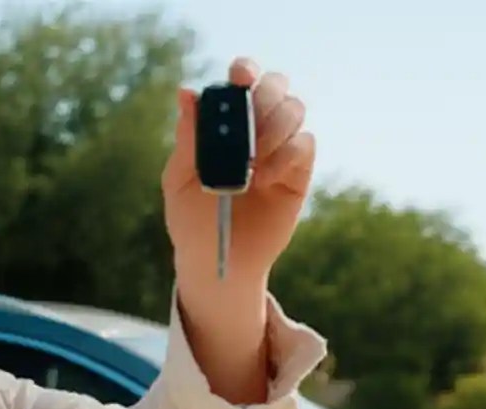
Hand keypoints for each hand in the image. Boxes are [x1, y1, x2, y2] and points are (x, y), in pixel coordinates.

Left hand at [161, 57, 315, 284]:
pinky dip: (286, 155)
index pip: (241, 82)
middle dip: (265, 95)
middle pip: (276, 86)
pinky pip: (305, 144)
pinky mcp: (298, 173)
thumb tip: (186, 92)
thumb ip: (188, 139)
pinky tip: (263, 180)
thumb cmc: (192, 221)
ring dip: (274, 127)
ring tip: (252, 161)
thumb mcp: (180, 180)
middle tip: (250, 121)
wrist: (217, 263)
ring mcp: (279, 149)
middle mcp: (255, 130)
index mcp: (222, 124)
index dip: (245, 70)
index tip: (240, 76)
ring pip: (295, 109)